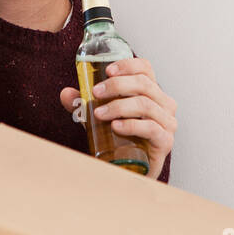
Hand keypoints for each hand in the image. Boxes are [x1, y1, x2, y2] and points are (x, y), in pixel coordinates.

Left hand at [60, 54, 176, 178]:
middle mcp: (164, 104)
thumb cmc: (120, 138)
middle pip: (143, 84)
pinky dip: (130, 125)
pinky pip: (150, 128)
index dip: (128, 65)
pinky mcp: (165, 141)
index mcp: (152, 92)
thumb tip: (66, 94)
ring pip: (145, 104)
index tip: (107, 71)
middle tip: (96, 93)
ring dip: (119, 106)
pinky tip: (115, 127)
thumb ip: (84, 105)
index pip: (145, 68)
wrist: (131, 169)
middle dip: (117, 86)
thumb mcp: (100, 117)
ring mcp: (167, 122)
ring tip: (99, 114)